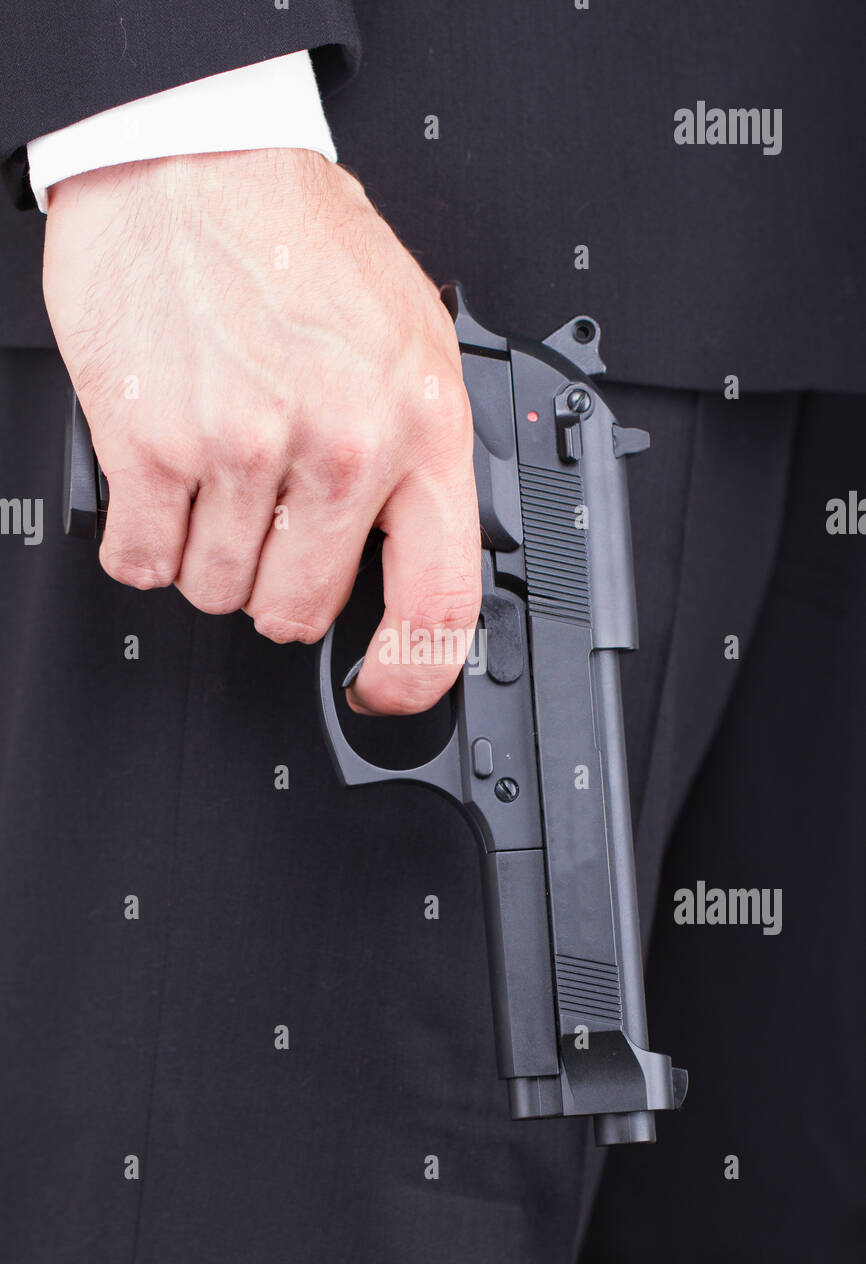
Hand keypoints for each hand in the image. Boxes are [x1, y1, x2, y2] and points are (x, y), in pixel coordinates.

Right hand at [42, 148, 479, 713]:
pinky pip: (142, 563)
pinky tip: (162, 483)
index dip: (415, 674)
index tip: (387, 691)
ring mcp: (243, 449)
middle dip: (278, 586)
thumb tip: (410, 552)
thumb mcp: (408, 339)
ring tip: (215, 476)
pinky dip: (144, 540)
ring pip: (216, 591)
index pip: (438, 597)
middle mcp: (339, 444)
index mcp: (419, 424)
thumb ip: (416, 452)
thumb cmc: (300, 243)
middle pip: (299, 610)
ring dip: (208, 555)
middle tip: (267, 525)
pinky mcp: (155, 446)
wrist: (193, 161)